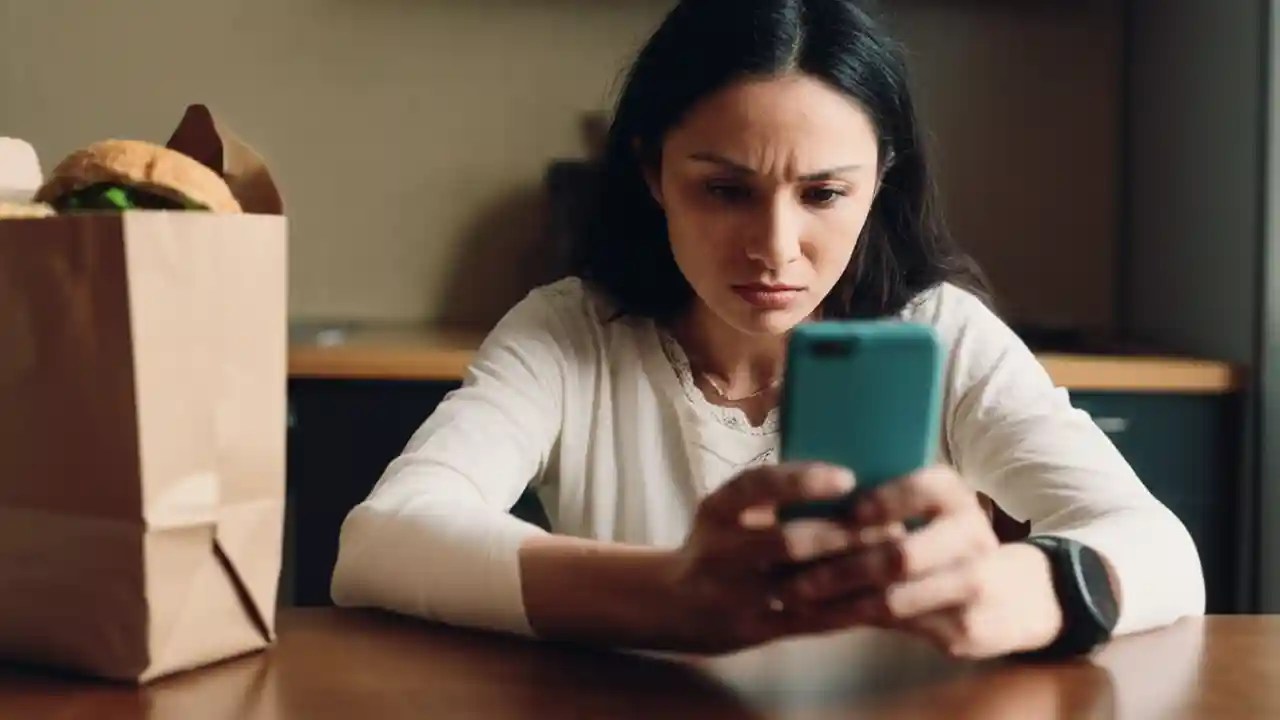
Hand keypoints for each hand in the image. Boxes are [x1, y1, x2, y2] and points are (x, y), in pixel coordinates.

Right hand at [669, 462, 871, 652]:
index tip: (848, 477)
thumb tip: (843, 466)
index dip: (802, 481)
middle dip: (844, 534)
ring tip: (891, 558)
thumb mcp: (729, 508)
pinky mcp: (754, 628)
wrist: (677, 603)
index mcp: (717, 510)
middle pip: (788, 541)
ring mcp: (735, 594)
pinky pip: (809, 620)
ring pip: (803, 585)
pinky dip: (847, 608)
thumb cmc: (721, 541)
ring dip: (852, 571)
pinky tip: (880, 596)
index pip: (756, 486)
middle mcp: (721, 551)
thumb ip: (771, 491)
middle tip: (891, 525)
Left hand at [775, 466, 1063, 658]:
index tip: (849, 511)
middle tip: (793, 572)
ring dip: (838, 600)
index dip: (888, 500)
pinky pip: (898, 627)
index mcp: (957, 498)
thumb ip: (886, 501)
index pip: (928, 487)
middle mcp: (971, 538)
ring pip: (896, 598)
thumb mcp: (931, 511)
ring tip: (794, 596)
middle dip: (842, 566)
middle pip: (902, 555)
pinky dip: (854, 620)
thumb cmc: (946, 541)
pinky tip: (820, 616)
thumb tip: (806, 491)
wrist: (1018, 597)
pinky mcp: (964, 629)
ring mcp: (972, 587)